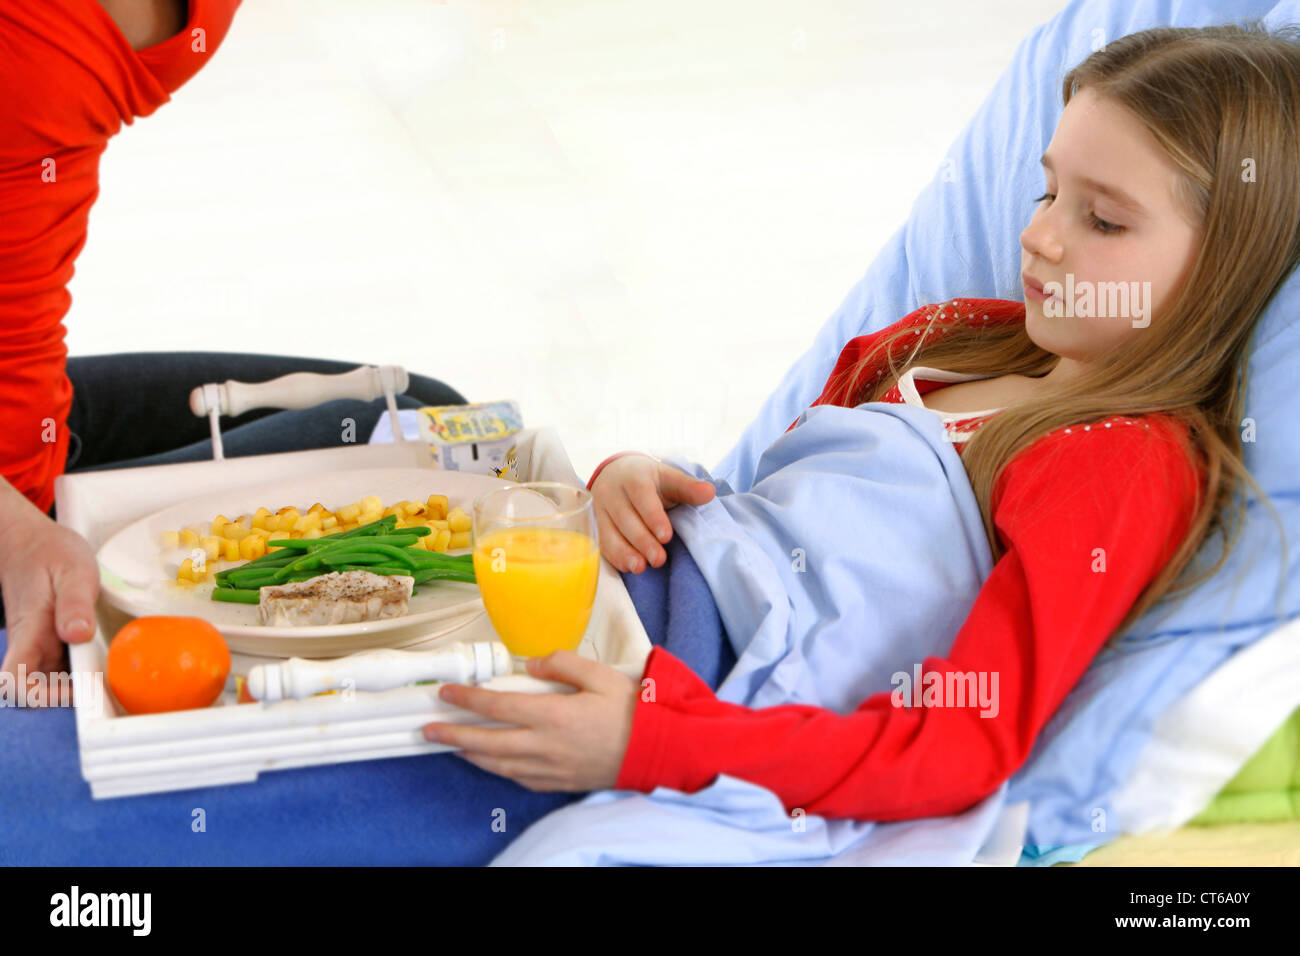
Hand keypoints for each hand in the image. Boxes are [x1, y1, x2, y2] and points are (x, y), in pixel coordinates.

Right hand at [0, 487, 99, 706]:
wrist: (28, 540)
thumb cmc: (48, 552)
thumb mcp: (73, 570)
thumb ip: (75, 603)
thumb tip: (78, 635)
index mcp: (30, 631)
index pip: (17, 680)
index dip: (41, 697)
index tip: (75, 691)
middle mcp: (30, 644)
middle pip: (36, 688)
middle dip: (68, 697)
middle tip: (107, 687)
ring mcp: (39, 644)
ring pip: (51, 679)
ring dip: (77, 685)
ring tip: (112, 676)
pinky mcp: (50, 640)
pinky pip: (62, 664)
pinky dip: (81, 669)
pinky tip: (106, 661)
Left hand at [422, 650, 639, 791]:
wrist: (657, 750)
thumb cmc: (632, 711)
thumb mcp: (600, 674)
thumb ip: (561, 663)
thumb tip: (530, 665)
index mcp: (554, 715)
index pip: (498, 707)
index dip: (467, 700)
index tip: (446, 693)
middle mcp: (546, 746)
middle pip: (488, 742)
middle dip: (454, 734)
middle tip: (428, 729)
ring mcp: (551, 768)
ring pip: (499, 765)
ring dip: (471, 754)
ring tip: (452, 744)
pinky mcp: (559, 782)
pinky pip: (520, 779)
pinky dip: (499, 770)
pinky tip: (492, 762)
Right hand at [591, 454, 714, 573]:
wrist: (617, 474)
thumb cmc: (649, 480)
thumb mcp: (668, 478)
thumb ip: (688, 488)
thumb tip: (710, 492)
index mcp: (634, 476)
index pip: (641, 495)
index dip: (653, 516)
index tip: (666, 536)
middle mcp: (612, 490)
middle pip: (624, 517)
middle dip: (641, 540)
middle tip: (659, 559)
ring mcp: (599, 508)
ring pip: (608, 531)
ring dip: (624, 551)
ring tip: (641, 568)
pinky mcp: (593, 523)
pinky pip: (600, 541)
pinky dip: (614, 555)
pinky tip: (628, 567)